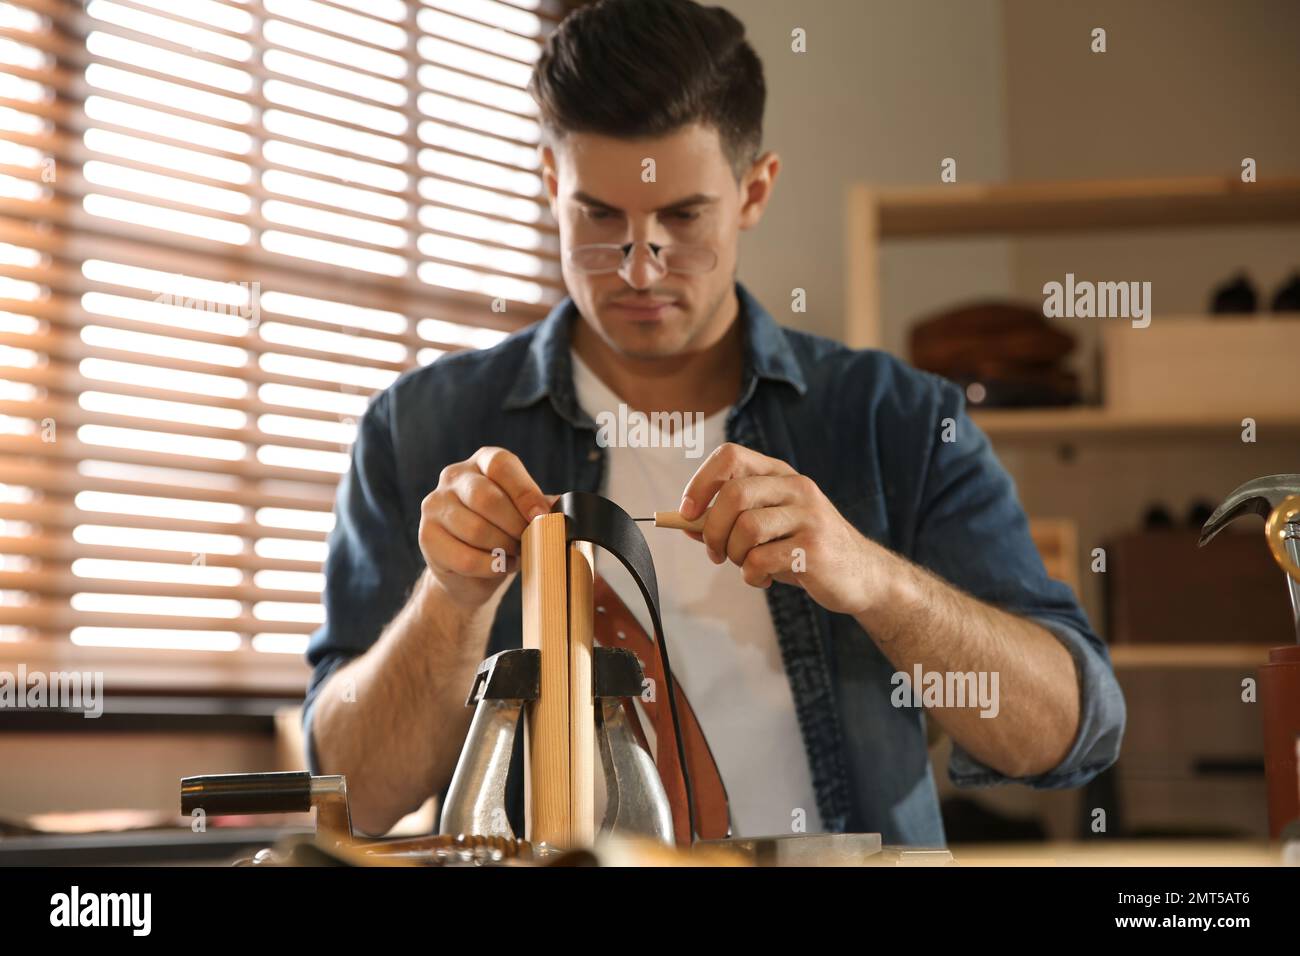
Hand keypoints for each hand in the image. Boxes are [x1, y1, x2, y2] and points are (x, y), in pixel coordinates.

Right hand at [419, 447, 553, 609]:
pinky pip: (464, 557)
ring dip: (503, 548)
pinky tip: (498, 565)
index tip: (542, 517)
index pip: (501, 464)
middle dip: (514, 525)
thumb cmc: (503, 532)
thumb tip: (566, 507)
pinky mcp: (426, 536)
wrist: (470, 570)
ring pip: (475, 529)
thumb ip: (542, 506)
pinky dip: (489, 566)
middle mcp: (454, 476)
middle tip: (528, 541)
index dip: (524, 491)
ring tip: (514, 554)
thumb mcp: (524, 514)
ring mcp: (435, 504)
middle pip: (486, 498)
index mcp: (483, 461)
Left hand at [679, 443, 888, 615]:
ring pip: (746, 529)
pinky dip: (751, 575)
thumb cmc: (805, 549)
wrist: (862, 576)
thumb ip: (729, 522)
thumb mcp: (770, 528)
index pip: (730, 455)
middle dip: (712, 530)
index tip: (688, 512)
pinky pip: (760, 560)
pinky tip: (763, 578)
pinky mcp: (813, 549)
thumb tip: (686, 524)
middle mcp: (796, 488)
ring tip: (745, 566)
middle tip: (714, 553)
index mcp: (781, 475)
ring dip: (732, 555)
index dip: (701, 483)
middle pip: (734, 494)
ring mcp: (808, 517)